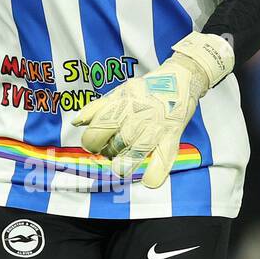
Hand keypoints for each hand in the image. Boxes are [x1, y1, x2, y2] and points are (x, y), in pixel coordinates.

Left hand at [71, 31, 234, 189]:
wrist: (182, 78)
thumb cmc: (147, 88)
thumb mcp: (120, 92)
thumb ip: (97, 108)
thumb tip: (77, 122)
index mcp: (121, 104)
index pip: (97, 129)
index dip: (91, 142)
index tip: (95, 144)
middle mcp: (137, 116)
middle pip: (114, 146)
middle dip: (108, 153)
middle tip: (112, 151)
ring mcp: (155, 127)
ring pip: (133, 156)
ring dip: (124, 166)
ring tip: (122, 166)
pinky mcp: (172, 136)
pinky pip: (163, 160)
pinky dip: (155, 174)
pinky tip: (149, 180)